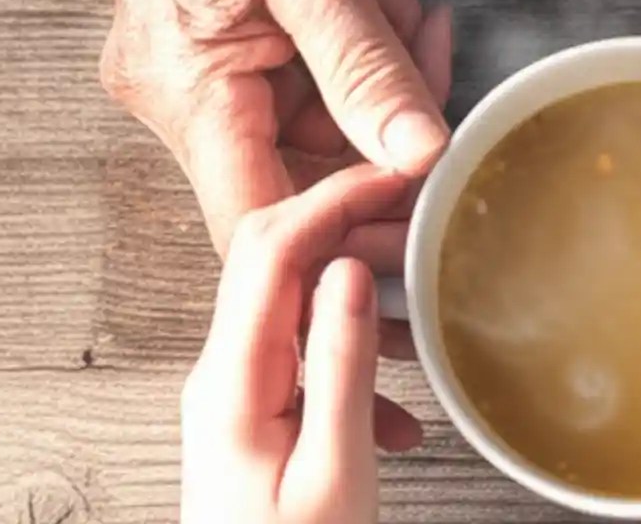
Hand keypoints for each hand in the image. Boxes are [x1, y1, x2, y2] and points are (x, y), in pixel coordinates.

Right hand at [95, 0, 450, 255]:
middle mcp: (185, 107)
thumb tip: (419, 153)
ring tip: (403, 17)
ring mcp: (208, 86)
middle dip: (384, 132)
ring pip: (326, 133)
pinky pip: (317, 93)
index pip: (263, 223)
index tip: (416, 195)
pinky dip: (363, 59)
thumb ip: (369, 70)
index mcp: (190, 96)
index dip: (344, 227)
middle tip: (431, 86)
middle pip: (306, 180)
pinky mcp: (232, 65)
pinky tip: (385, 10)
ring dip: (382, 83)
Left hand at [181, 165, 421, 523]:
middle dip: (342, 211)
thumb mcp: (332, 469)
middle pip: (275, 254)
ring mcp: (241, 381)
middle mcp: (226, 367)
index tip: (393, 171)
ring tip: (415, 258)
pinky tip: (399, 344)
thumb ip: (338, 366)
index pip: (273, 249)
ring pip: (293, 288)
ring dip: (352, 261)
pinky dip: (352, 315)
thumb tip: (346, 271)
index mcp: (233, 377)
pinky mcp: (263, 399)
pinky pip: (303, 331)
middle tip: (411, 195)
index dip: (334, 196)